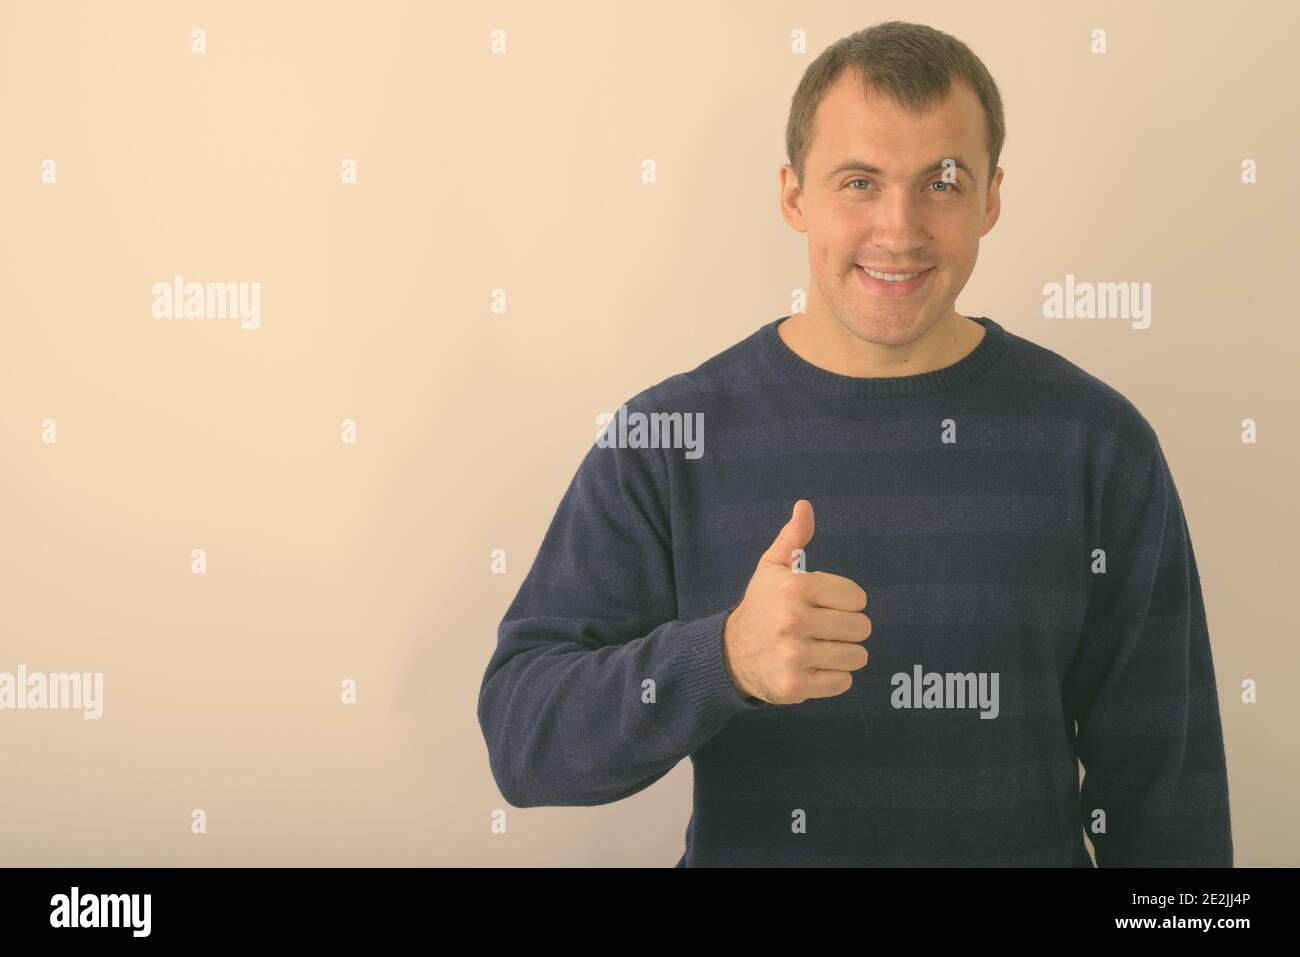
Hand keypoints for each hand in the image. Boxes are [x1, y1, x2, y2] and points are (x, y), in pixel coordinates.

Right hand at [722, 500, 871, 704]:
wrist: (729, 654)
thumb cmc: (760, 606)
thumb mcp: (772, 569)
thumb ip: (793, 538)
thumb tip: (804, 506)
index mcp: (793, 588)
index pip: (857, 597)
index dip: (847, 601)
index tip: (829, 605)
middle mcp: (793, 621)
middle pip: (861, 628)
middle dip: (849, 629)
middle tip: (827, 629)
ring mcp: (794, 656)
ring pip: (857, 656)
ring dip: (844, 654)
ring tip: (822, 648)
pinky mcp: (795, 686)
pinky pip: (843, 682)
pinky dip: (834, 677)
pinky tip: (814, 668)